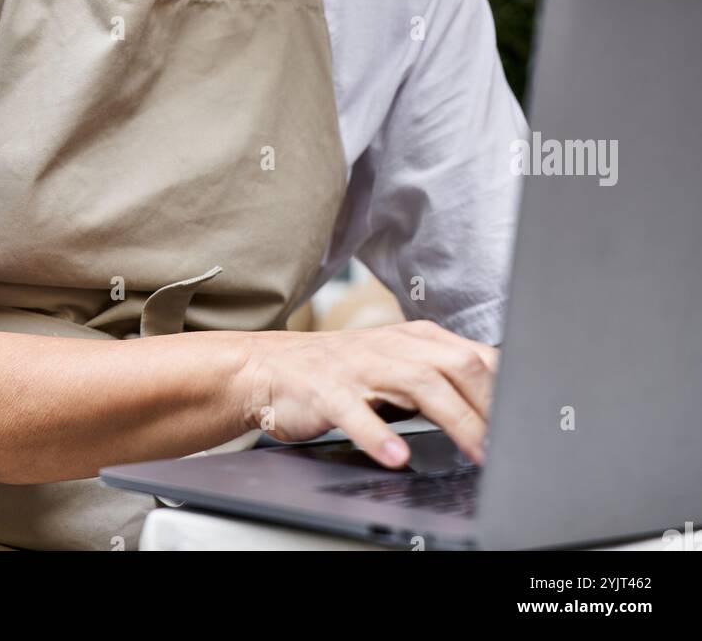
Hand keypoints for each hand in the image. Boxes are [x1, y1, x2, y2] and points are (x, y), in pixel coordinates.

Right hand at [241, 320, 497, 468]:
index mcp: (416, 340)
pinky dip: (379, 435)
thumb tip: (495, 408)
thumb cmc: (341, 373)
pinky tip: (397, 456)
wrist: (270, 367)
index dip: (506, 390)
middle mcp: (393, 346)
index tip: (527, 425)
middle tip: (508, 446)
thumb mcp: (397, 367)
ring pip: (419, 384)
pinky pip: (357, 411)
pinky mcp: (328, 389)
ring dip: (454, 419)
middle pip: (457, 366)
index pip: (476, 357)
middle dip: (488, 406)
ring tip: (475, 452)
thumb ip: (440, 379)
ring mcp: (360, 366)